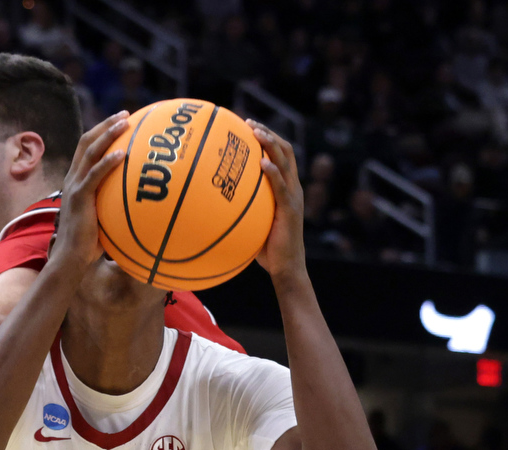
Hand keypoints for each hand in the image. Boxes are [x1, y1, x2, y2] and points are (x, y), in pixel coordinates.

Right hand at [49, 111, 127, 270]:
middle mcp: (73, 179)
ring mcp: (75, 186)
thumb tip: (139, 206)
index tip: (120, 123)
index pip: (87, 149)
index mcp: (76, 181)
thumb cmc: (88, 244)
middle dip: (106, 125)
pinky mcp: (80, 197)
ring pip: (90, 151)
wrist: (71, 258)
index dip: (101, 133)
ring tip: (125, 123)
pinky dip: (108, 162)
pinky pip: (95, 175)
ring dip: (108, 134)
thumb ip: (114, 206)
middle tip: (125, 114)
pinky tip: (122, 154)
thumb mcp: (103, 218)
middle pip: (87, 142)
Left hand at [247, 121, 304, 280]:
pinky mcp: (290, 209)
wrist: (286, 267)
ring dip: (271, 145)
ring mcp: (293, 198)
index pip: (282, 155)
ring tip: (256, 133)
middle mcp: (293, 188)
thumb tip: (214, 201)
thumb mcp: (254, 221)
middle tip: (249, 123)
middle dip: (268, 133)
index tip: (249, 126)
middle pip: (286, 151)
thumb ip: (243, 207)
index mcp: (287, 189)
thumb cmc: (267, 249)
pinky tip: (262, 162)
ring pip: (286, 162)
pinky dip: (273, 172)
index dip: (268, 138)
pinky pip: (282, 187)